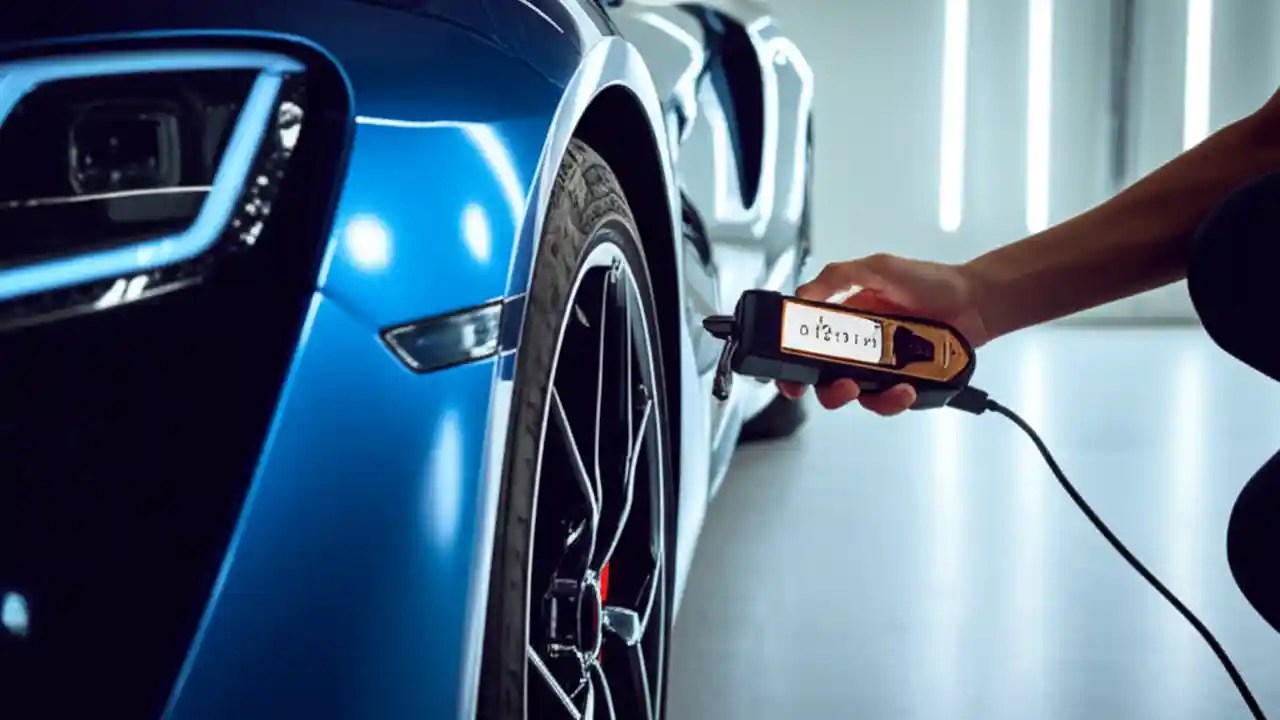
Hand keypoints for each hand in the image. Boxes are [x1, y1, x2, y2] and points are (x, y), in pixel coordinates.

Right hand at [778, 253, 990, 414]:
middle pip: (827, 380)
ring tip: (873, 388)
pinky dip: (894, 399)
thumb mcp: (879, 268)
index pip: (808, 345)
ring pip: (859, 395)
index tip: (790, 376)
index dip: (793, 365)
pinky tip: (904, 388)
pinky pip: (890, 400)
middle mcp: (860, 346)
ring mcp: (883, 366)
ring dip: (863, 397)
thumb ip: (839, 276)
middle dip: (826, 390)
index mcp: (846, 319)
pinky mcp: (906, 381)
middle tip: (839, 385)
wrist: (975, 301)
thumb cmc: (932, 282)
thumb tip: (803, 293)